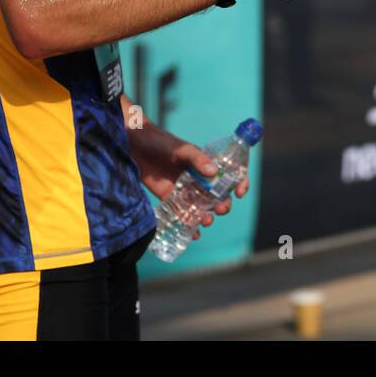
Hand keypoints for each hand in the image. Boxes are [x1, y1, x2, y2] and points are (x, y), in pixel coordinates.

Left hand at [127, 120, 249, 238]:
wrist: (134, 147)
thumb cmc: (160, 142)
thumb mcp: (181, 148)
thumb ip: (197, 158)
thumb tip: (213, 172)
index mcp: (206, 163)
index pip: (229, 173)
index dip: (240, 182)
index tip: (241, 192)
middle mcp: (199, 178)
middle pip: (218, 195)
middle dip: (223, 204)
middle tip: (221, 210)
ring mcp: (185, 189)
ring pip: (202, 207)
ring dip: (207, 216)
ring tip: (205, 221)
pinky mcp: (170, 198)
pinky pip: (183, 214)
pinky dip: (189, 225)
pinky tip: (193, 234)